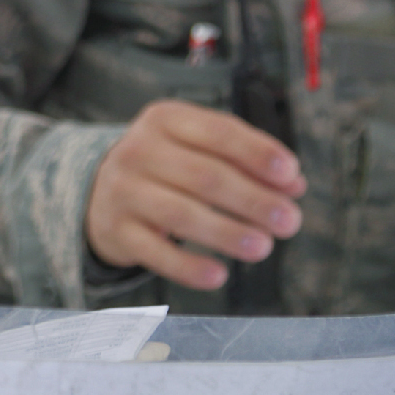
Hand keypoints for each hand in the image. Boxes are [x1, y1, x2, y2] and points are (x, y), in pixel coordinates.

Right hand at [86, 98, 305, 291]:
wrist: (99, 191)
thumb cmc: (167, 167)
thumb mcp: (200, 150)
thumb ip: (246, 163)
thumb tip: (295, 186)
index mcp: (165, 119)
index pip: (219, 131)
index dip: (257, 152)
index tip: (290, 174)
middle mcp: (139, 149)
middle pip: (205, 176)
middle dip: (253, 200)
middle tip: (290, 222)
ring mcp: (123, 190)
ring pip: (181, 214)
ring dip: (228, 233)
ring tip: (264, 248)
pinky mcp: (117, 230)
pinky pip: (156, 253)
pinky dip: (189, 266)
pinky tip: (219, 275)